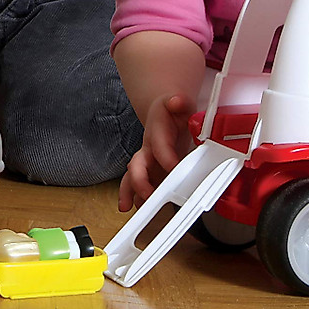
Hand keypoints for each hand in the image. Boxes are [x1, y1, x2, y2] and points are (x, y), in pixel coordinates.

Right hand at [118, 92, 196, 211]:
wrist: (163, 116)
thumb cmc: (171, 113)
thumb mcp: (180, 102)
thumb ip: (179, 102)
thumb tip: (176, 101)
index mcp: (156, 131)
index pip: (159, 145)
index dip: (165, 156)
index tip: (174, 167)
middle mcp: (147, 148)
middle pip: (137, 165)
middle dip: (139, 181)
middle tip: (148, 194)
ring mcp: (147, 162)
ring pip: (132, 178)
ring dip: (130, 192)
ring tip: (128, 206)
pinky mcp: (150, 173)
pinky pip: (138, 187)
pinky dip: (136, 198)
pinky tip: (137, 207)